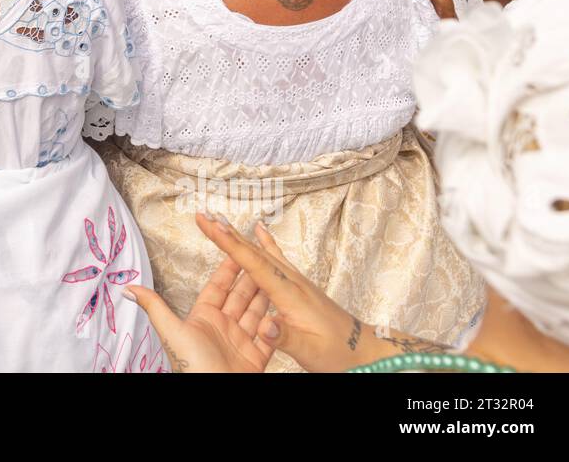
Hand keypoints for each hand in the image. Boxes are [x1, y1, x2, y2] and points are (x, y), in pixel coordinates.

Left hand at [126, 256, 273, 372]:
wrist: (214, 390)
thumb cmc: (192, 366)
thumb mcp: (171, 332)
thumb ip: (154, 306)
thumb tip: (129, 288)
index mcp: (204, 318)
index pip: (218, 287)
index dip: (228, 269)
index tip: (235, 249)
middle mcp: (223, 327)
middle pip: (240, 296)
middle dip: (251, 276)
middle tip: (262, 256)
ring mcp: (241, 341)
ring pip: (257, 312)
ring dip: (265, 294)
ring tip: (276, 275)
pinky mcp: (256, 357)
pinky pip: (270, 335)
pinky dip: (276, 322)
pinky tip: (284, 307)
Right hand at [194, 213, 374, 372]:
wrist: (364, 350)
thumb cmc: (338, 352)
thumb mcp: (310, 351)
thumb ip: (285, 337)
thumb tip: (263, 325)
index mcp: (289, 295)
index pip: (254, 264)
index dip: (230, 244)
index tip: (211, 226)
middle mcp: (292, 282)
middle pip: (254, 252)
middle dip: (227, 234)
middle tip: (204, 216)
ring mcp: (296, 281)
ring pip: (262, 253)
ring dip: (239, 237)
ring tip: (220, 220)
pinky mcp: (299, 286)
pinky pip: (276, 258)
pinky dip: (264, 243)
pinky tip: (259, 231)